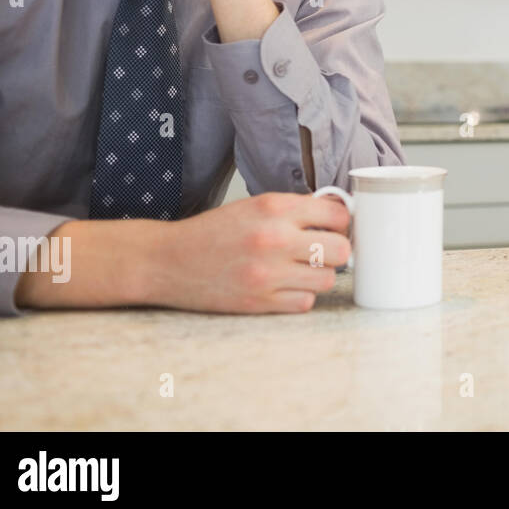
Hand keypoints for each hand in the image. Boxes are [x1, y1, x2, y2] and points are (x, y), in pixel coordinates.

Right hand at [150, 191, 349, 312]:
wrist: (167, 260)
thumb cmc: (212, 232)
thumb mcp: (254, 205)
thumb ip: (294, 209)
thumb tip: (337, 214)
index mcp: (275, 208)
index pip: (338, 215)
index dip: (342, 223)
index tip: (335, 228)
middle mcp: (275, 238)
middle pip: (341, 250)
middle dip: (337, 251)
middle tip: (323, 251)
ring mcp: (268, 273)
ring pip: (327, 279)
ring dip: (319, 276)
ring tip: (301, 270)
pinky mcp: (259, 301)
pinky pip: (305, 302)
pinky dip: (300, 296)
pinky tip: (285, 286)